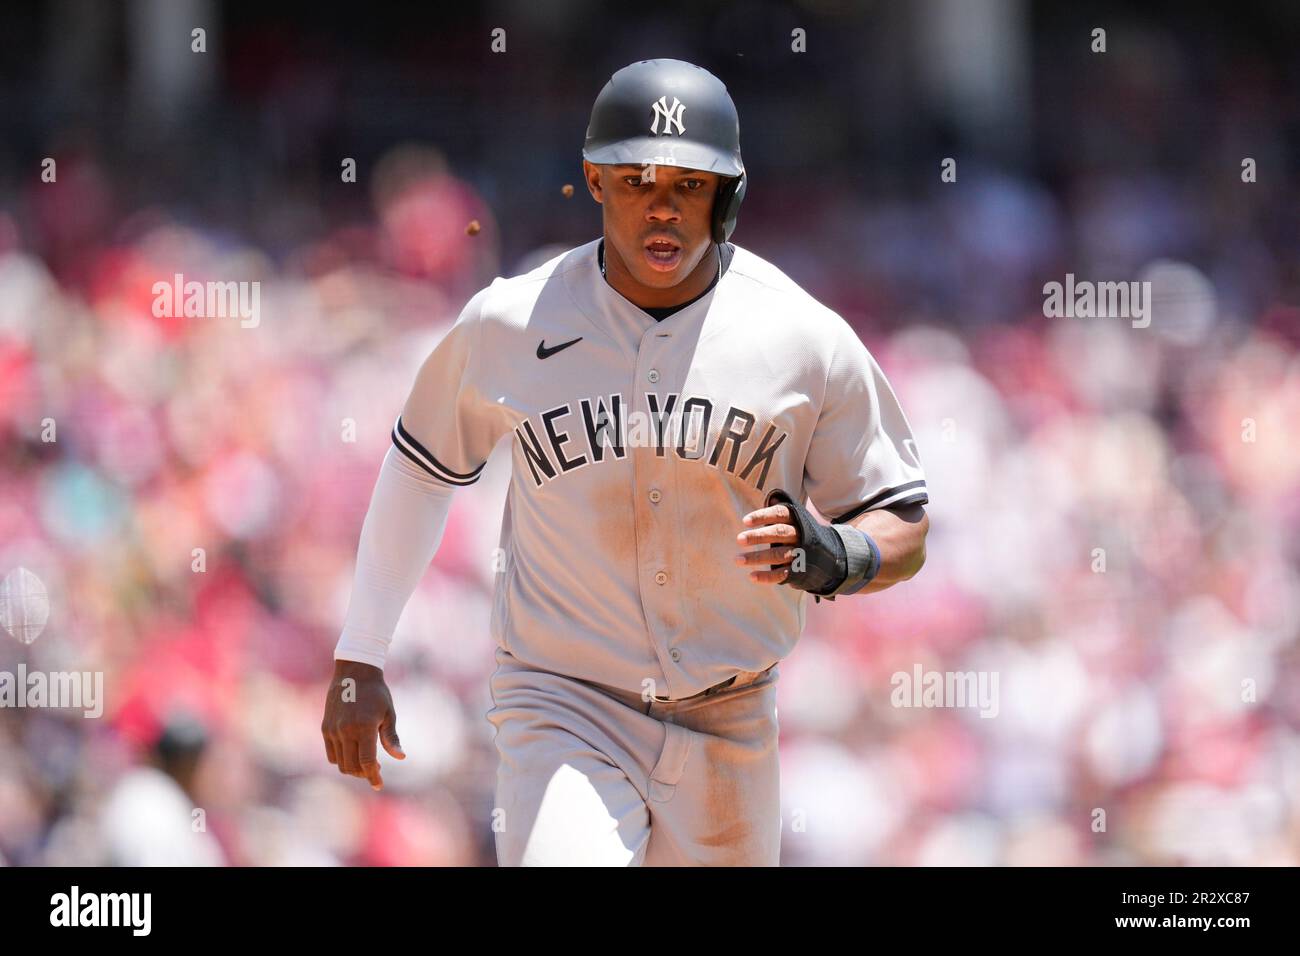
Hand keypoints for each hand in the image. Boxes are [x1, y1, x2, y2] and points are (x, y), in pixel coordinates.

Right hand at [321, 660, 404, 789]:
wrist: (354, 672)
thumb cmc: (377, 693)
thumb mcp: (389, 713)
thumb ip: (391, 738)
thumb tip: (401, 757)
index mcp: (364, 727)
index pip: (367, 762)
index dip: (373, 777)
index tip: (379, 785)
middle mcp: (345, 730)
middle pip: (352, 767)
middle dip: (364, 774)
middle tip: (376, 770)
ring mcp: (333, 730)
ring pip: (340, 763)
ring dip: (353, 768)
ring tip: (366, 762)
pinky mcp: (325, 728)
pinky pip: (331, 754)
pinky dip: (341, 759)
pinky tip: (353, 753)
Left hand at [735, 503, 800, 584]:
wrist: (827, 554)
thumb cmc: (798, 532)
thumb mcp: (794, 519)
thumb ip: (780, 511)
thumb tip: (772, 498)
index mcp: (796, 519)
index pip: (779, 514)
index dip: (762, 516)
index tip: (745, 521)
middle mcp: (799, 535)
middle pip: (778, 533)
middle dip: (758, 536)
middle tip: (739, 539)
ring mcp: (799, 553)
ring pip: (778, 555)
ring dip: (757, 557)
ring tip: (737, 559)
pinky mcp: (798, 570)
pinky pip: (782, 574)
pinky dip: (767, 577)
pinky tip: (751, 576)